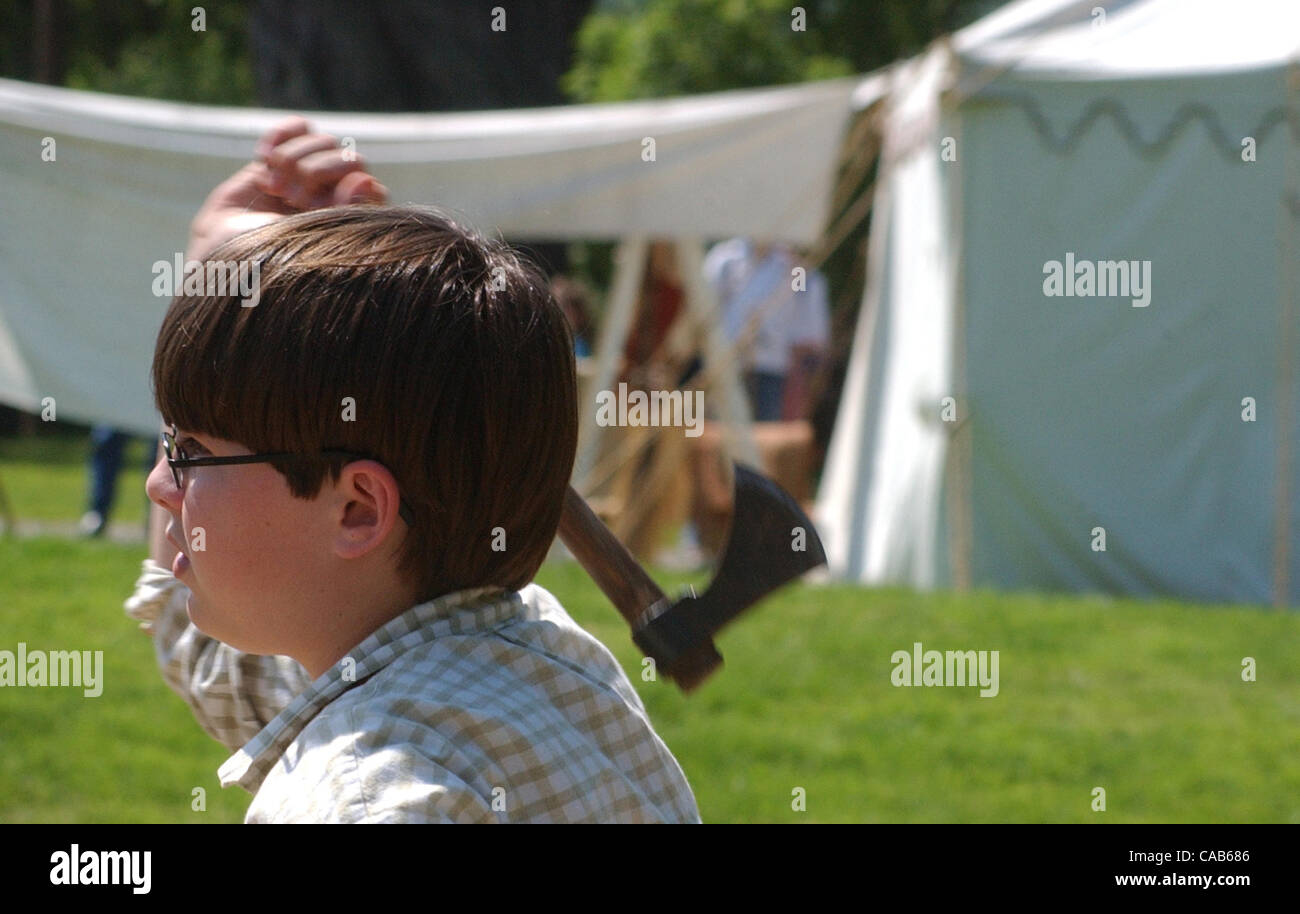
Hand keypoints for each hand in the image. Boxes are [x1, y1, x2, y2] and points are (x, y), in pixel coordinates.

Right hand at [186, 116, 387, 260]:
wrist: (219, 253)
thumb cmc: (269, 258)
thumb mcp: (310, 238)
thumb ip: (345, 211)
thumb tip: (366, 180)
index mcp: (350, 224)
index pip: (372, 189)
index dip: (346, 189)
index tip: (314, 206)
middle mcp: (335, 201)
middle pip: (350, 159)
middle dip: (317, 172)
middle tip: (291, 198)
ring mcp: (309, 179)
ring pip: (324, 142)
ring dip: (294, 159)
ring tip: (273, 187)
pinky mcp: (281, 162)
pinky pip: (298, 128)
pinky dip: (282, 135)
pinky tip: (263, 158)